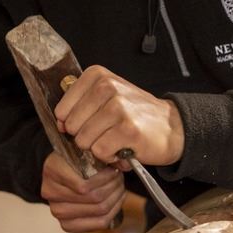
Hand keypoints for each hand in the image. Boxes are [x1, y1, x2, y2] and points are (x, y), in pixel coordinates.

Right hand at [40, 151, 125, 232]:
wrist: (57, 174)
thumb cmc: (71, 161)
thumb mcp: (79, 150)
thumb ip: (94, 155)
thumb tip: (118, 162)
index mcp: (53, 172)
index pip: (85, 185)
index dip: (106, 178)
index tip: (114, 170)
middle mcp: (51, 194)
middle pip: (94, 198)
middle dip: (114, 186)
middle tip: (120, 178)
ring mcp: (58, 212)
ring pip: (99, 210)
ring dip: (116, 197)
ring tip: (119, 187)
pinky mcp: (67, 225)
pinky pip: (99, 223)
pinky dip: (114, 211)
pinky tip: (117, 200)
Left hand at [53, 65, 184, 166]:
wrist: (172, 127)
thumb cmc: (136, 115)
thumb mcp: (108, 97)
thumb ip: (80, 105)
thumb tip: (60, 123)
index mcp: (98, 76)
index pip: (62, 109)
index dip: (72, 123)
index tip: (90, 123)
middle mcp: (107, 87)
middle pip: (72, 126)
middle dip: (87, 136)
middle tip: (107, 132)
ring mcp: (118, 108)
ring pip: (85, 140)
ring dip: (99, 147)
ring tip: (116, 139)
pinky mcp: (128, 130)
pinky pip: (100, 152)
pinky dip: (110, 156)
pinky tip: (123, 148)